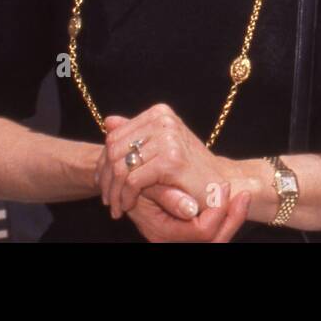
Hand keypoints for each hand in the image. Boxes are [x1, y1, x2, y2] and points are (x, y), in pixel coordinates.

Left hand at [98, 105, 243, 221]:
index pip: (115, 136)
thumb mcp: (158, 148)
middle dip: (107, 179)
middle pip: (115, 150)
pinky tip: (128, 205)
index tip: (102, 182)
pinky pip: (133, 180)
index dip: (104, 162)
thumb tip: (108, 121)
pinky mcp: (171, 159)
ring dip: (115, 192)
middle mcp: (163, 120)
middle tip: (107, 199)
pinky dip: (127, 196)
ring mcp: (168, 138)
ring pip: (122, 166)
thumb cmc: (188, 170)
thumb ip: (135, 134)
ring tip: (116, 206)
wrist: (218, 185)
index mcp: (159, 113)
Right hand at [124, 181, 250, 242]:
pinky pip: (212, 230)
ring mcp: (181, 237)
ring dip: (231, 218)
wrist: (118, 186)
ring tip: (241, 196)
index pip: (204, 232)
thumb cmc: (129, 184)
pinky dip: (223, 216)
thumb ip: (168, 198)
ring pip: (216, 237)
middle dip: (233, 219)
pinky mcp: (187, 229)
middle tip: (244, 195)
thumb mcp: (146, 188)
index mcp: (164, 233)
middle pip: (215, 240)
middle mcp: (173, 240)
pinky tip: (227, 197)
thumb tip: (191, 209)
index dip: (218, 212)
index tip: (225, 187)